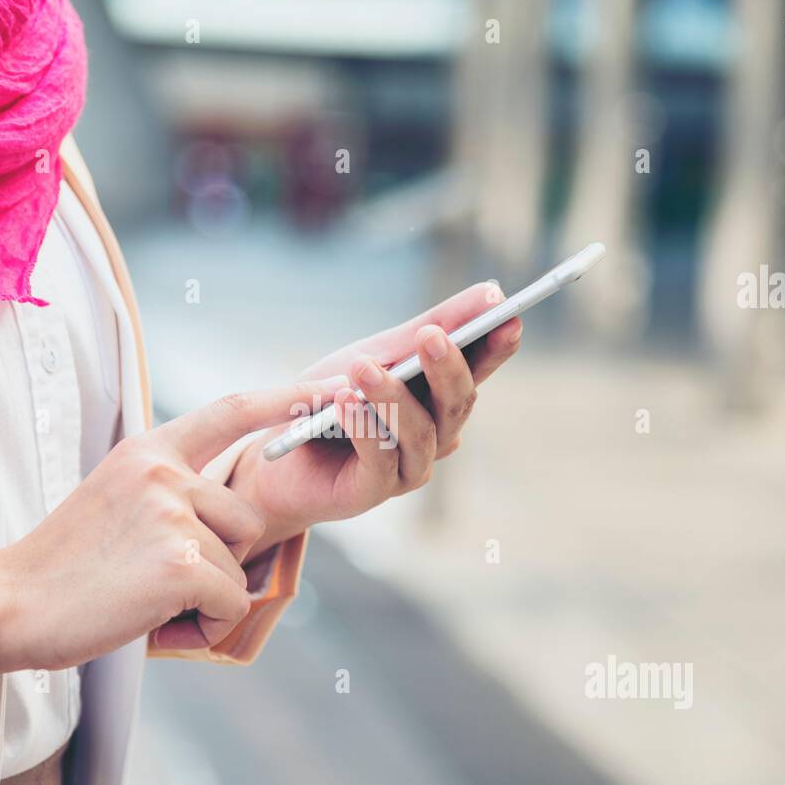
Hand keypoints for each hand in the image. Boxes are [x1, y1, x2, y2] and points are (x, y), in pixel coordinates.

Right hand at [0, 378, 344, 671]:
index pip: (229, 411)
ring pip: (238, 566)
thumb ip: (166, 491)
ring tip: (146, 600)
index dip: (281, 400)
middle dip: (220, 562)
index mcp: (148, 451)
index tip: (324, 388)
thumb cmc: (63, 567)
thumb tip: (224, 514)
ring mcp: (173, 514)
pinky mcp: (180, 562)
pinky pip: (229, 601)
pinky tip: (154, 623)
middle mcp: (164, 472)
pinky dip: (203, 626)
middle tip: (154, 582)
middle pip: (246, 519)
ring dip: (206, 596)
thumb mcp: (114, 500)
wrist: (10, 604)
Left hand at [229, 282, 523, 551]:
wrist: (277, 453)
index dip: (497, 346)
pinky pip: (379, 459)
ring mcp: (409, 467)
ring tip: (363, 367)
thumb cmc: (332, 398)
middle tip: (430, 335)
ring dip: (392, 396)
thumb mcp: (377, 352)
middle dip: (447, 368)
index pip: (479, 369)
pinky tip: (344, 400)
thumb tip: (491, 293)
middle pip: (458, 402)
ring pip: (420, 432)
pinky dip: (363, 427)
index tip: (508, 317)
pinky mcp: (374, 491)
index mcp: (440, 398)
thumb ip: (429, 327)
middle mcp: (435, 435)